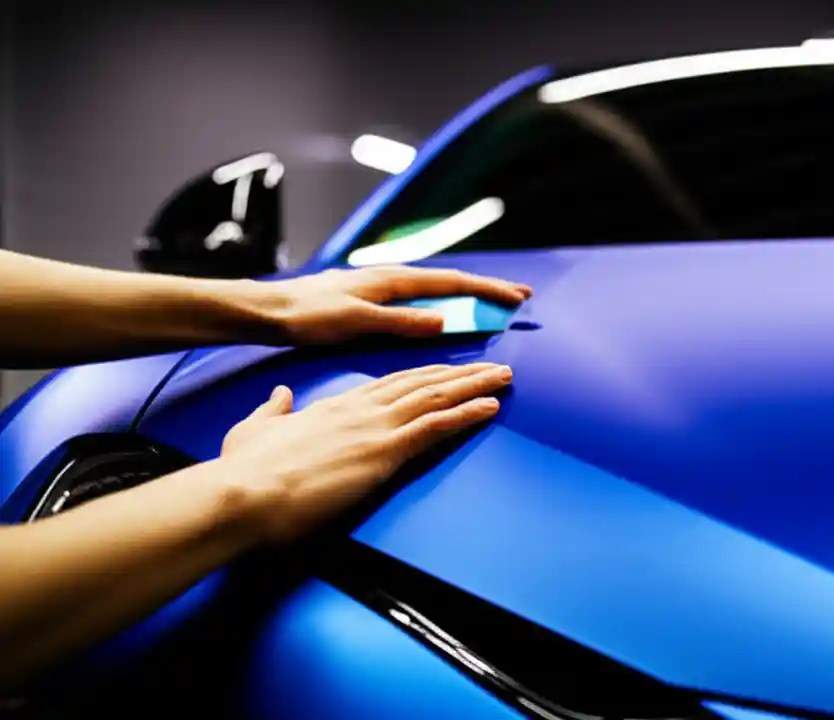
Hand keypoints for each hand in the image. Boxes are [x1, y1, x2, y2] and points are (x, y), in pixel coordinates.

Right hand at [216, 362, 512, 542]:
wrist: (243, 493)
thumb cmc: (244, 471)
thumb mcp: (254, 429)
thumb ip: (273, 410)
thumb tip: (279, 395)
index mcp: (334, 405)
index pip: (389, 383)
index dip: (422, 374)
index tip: (447, 369)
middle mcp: (360, 409)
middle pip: (421, 382)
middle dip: (459, 372)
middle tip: (491, 365)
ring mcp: (375, 427)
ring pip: (436, 397)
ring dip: (474, 385)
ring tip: (503, 377)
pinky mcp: (384, 452)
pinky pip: (436, 426)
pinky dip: (467, 414)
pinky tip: (491, 406)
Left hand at [259, 267, 532, 343]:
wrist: (268, 311)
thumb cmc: (307, 316)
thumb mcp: (357, 320)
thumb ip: (401, 320)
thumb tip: (444, 320)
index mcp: (391, 280)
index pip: (452, 283)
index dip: (487, 291)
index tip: (516, 298)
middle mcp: (390, 278)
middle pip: (450, 282)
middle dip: (486, 289)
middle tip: (518, 296)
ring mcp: (381, 288)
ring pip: (436, 289)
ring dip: (466, 296)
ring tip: (491, 303)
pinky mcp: (371, 300)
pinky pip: (420, 299)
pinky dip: (443, 303)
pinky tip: (445, 312)